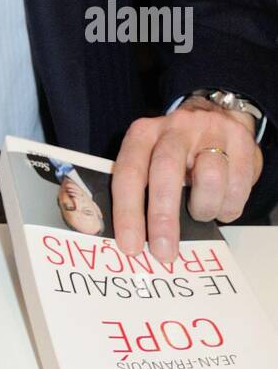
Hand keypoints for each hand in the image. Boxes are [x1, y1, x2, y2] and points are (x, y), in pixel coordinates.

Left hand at [111, 99, 262, 261]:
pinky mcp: (240, 142)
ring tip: (201, 211)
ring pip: (209, 178)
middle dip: (163, 218)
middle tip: (164, 252)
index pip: (129, 172)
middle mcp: (174, 128)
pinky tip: (221, 201)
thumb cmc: (178, 151)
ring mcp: (209, 132)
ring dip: (204, 208)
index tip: (131, 245)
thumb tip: (135, 238)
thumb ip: (141, 189)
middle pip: (165, 171)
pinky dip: (228, 206)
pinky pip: (237, 186)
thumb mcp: (151, 158)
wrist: (217, 117)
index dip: (128, 211)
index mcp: (144, 133)